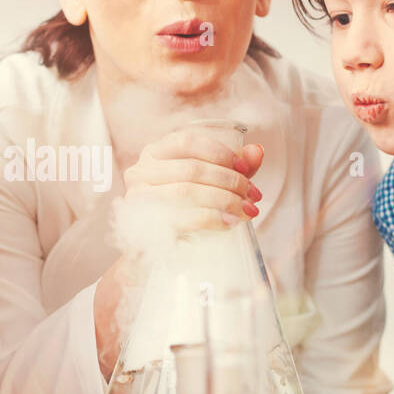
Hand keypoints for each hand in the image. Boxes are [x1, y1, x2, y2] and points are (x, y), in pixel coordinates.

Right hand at [121, 128, 265, 237]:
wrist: (153, 251)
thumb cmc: (182, 209)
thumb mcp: (208, 183)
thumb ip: (231, 166)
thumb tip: (256, 151)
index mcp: (154, 153)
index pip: (186, 142)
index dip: (219, 152)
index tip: (246, 168)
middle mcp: (140, 172)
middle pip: (191, 169)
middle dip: (229, 180)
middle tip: (253, 194)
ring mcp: (138, 199)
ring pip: (187, 191)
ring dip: (224, 199)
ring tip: (247, 209)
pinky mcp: (143, 226)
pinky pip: (182, 218)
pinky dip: (211, 218)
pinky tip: (230, 222)